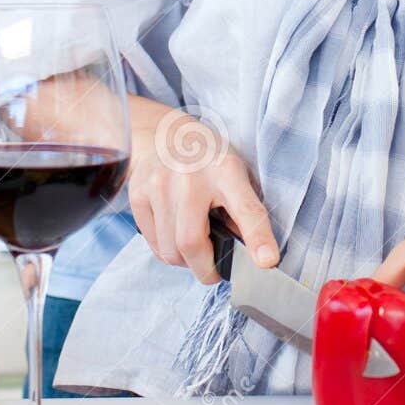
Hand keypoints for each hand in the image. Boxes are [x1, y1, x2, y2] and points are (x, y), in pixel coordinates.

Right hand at [128, 106, 278, 284]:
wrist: (166, 134)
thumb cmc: (209, 161)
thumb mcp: (237, 175)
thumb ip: (244, 212)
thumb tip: (252, 256)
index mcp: (226, 171)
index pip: (245, 209)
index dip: (258, 238)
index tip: (267, 262)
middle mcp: (190, 177)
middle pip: (191, 243)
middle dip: (206, 270)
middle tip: (215, 270)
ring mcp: (159, 184)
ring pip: (170, 250)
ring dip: (186, 261)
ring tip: (195, 246)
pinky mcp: (138, 194)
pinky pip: (153, 244)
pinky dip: (168, 250)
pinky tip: (176, 233)